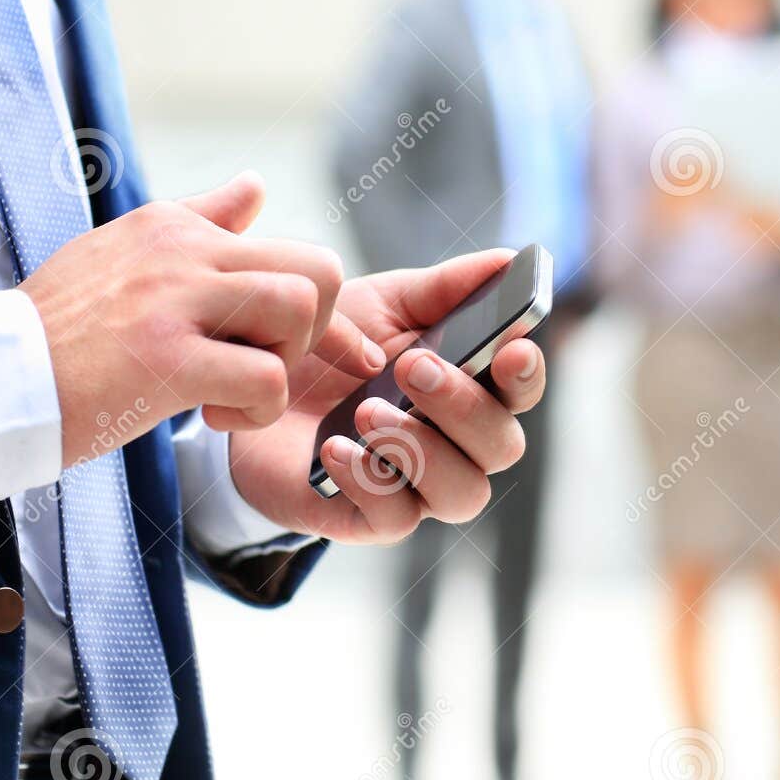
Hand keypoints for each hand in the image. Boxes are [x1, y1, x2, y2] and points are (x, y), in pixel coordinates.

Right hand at [19, 173, 380, 467]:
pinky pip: (265, 378)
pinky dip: (255, 411)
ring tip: (233, 390)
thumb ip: (200, 220)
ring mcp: (175, 302)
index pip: (292, 247)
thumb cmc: (58, 328)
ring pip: (299, 311)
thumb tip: (255, 185)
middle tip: (264, 366)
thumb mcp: (125, 252)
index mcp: (177, 227)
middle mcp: (183, 251)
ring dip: (284, 366)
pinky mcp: (166, 359)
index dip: (326, 309)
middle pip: (317, 271)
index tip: (338, 352)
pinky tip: (210, 417)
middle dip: (313, 332)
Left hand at [226, 249, 546, 543]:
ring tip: (367, 411)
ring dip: (422, 449)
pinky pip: (395, 518)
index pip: (520, 390)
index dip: (526, 374)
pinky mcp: (368, 518)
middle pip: (501, 445)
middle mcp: (458, 445)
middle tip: (413, 366)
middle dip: (464, 406)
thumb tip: (507, 260)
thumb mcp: (384, 305)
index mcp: (470, 389)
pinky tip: (334, 447)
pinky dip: (370, 481)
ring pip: (463, 493)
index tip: (513, 348)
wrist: (253, 390)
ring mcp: (418, 486)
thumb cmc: (332, 350)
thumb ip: (446, 287)